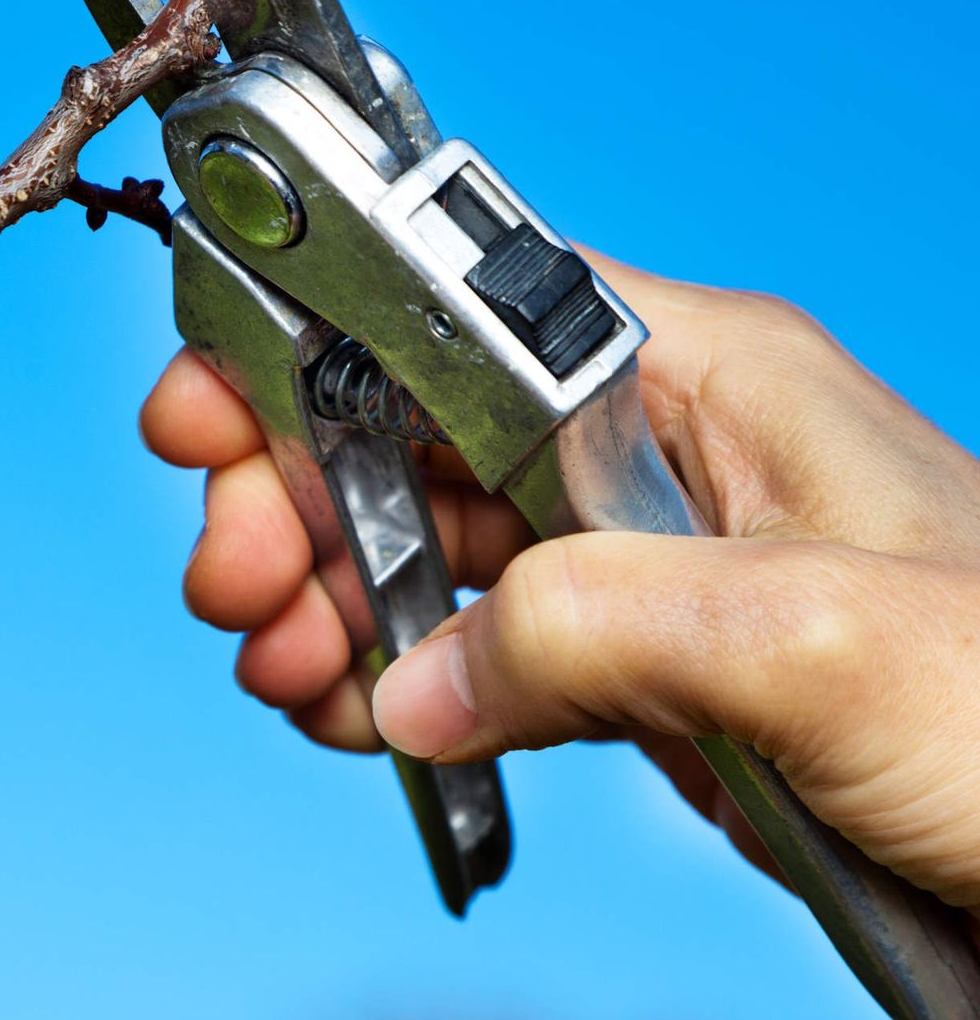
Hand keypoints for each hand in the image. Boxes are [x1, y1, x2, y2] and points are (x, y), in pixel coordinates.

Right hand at [142, 255, 979, 909]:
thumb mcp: (814, 643)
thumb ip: (587, 626)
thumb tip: (416, 677)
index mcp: (702, 375)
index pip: (458, 311)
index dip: (314, 339)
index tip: (205, 402)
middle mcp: (658, 449)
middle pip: (411, 429)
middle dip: (299, 495)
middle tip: (235, 582)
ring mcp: (644, 561)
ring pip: (428, 542)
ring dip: (329, 597)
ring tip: (279, 669)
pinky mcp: (644, 668)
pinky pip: (476, 647)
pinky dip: (392, 676)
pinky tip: (344, 708)